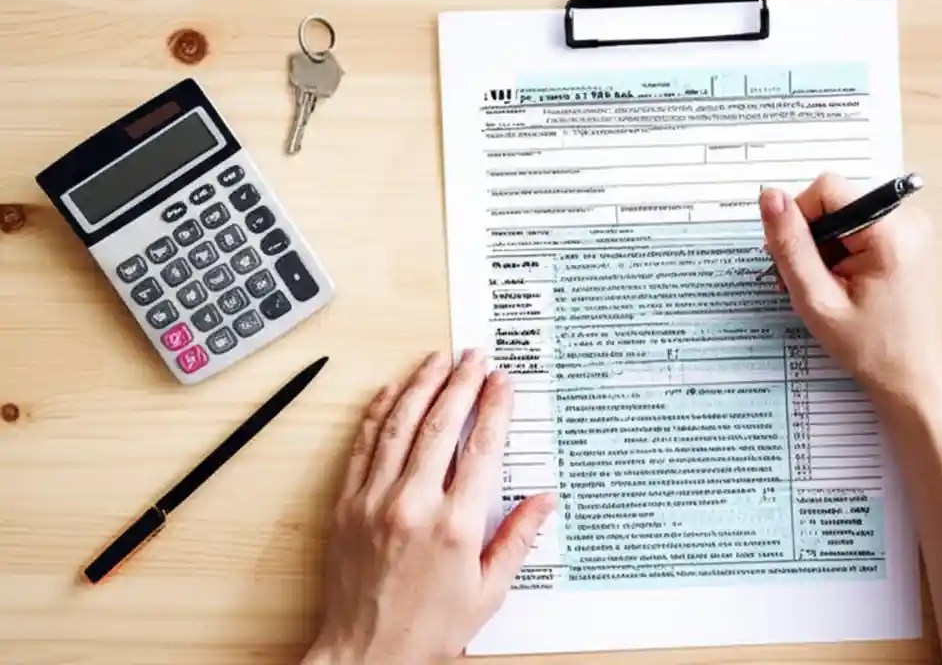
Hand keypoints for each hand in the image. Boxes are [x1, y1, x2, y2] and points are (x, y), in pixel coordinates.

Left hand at [303, 350, 555, 664]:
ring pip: (399, 426)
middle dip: (461, 383)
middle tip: (475, 357)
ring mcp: (375, 502)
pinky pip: (363, 447)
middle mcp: (413, 505)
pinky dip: (377, 414)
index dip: (494, 408)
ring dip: (420, 386)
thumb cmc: (428, 630)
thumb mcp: (488, 590)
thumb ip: (516, 538)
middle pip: (440, 425)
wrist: (366, 655)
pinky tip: (390, 393)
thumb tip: (544, 501)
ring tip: (436, 361)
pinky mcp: (346, 506)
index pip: (481, 448)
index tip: (503, 382)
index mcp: (455, 526)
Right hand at [759, 173, 941, 396]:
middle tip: (801, 280)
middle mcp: (907, 218)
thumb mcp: (817, 299)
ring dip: (821, 245)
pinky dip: (838, 248)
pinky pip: (857, 223)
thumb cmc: (867, 346)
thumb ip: (791, 245)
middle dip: (808, 235)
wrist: (910, 373)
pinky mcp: (905, 235)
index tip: (794, 260)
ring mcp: (909, 225)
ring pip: (841, 211)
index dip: (798, 218)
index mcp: (891, 232)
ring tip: (819, 285)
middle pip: (834, 199)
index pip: (826, 189)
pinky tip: (836, 279)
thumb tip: (769, 197)